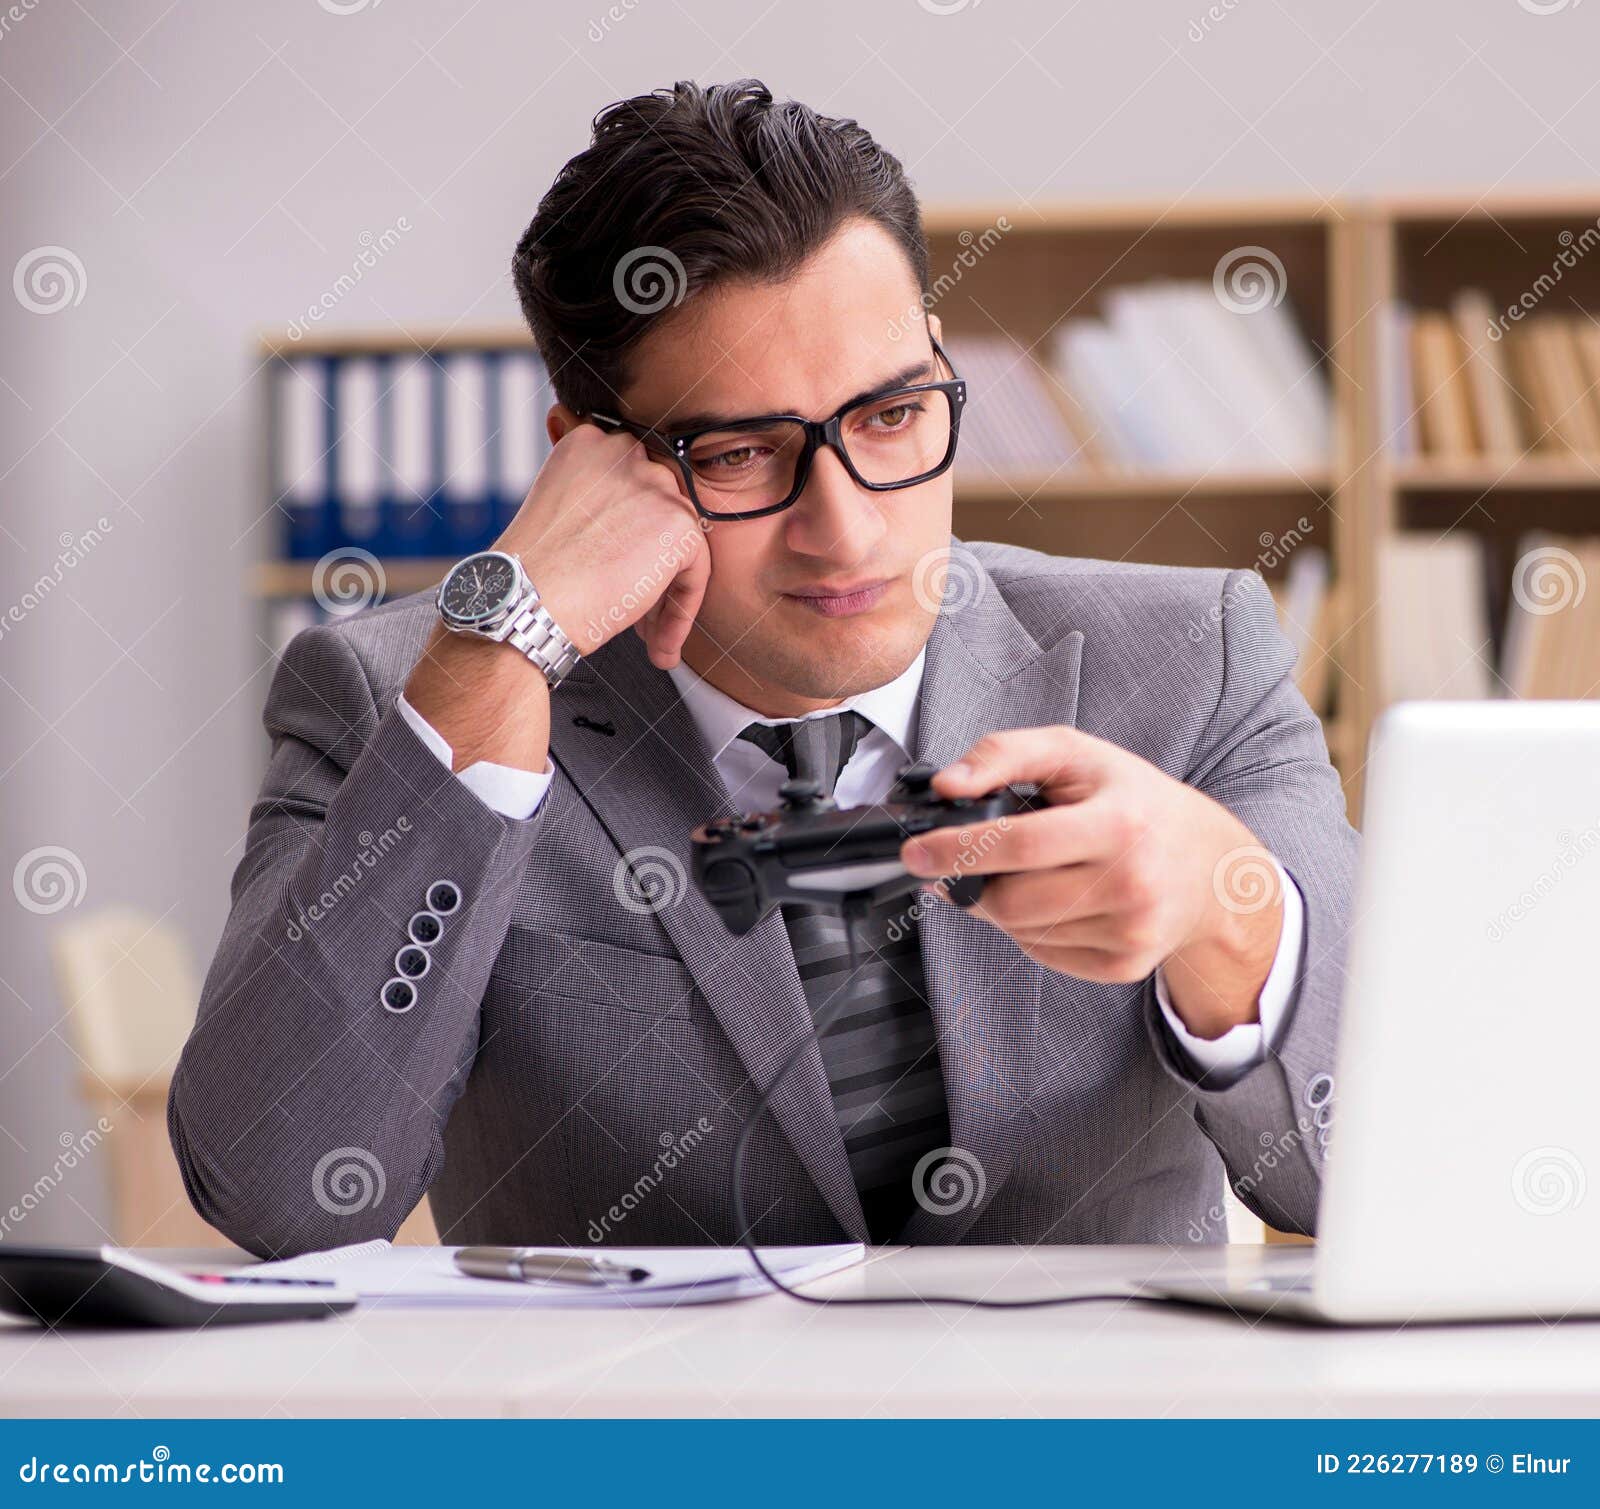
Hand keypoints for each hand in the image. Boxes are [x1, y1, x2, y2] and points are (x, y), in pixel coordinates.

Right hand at [404, 415, 708, 774]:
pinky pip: (695, 573)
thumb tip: (625, 526)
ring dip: (664, 596)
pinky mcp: (680, 523)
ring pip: (678, 546)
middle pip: (657, 515)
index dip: (627, 537)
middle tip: (632, 612)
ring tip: (645, 636)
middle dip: (649, 565)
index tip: (612, 572)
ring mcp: (655, 485)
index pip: (631, 488)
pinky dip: (680, 613)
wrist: (523, 600)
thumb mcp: (554, 510)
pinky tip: (658, 646)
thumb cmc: (528, 572)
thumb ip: (591, 499)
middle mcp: (625, 453)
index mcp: (589, 443)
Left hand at [899, 726, 1285, 1038]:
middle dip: (971, 883)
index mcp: (1120, 823)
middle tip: (962, 864)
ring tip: (1026, 872)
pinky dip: (1029, 928)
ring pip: (1021, 930)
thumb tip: (947, 786)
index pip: (1019, 844)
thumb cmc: (1134, 801)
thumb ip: (1005, 754)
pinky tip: (1054, 899)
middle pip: (1012, 900)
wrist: (1208, 865)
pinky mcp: (1125, 966)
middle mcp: (1131, 883)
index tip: (915, 853)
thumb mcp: (1077, 754)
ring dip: (1000, 904)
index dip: (955, 850)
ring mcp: (1131, 932)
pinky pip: (1042, 953)